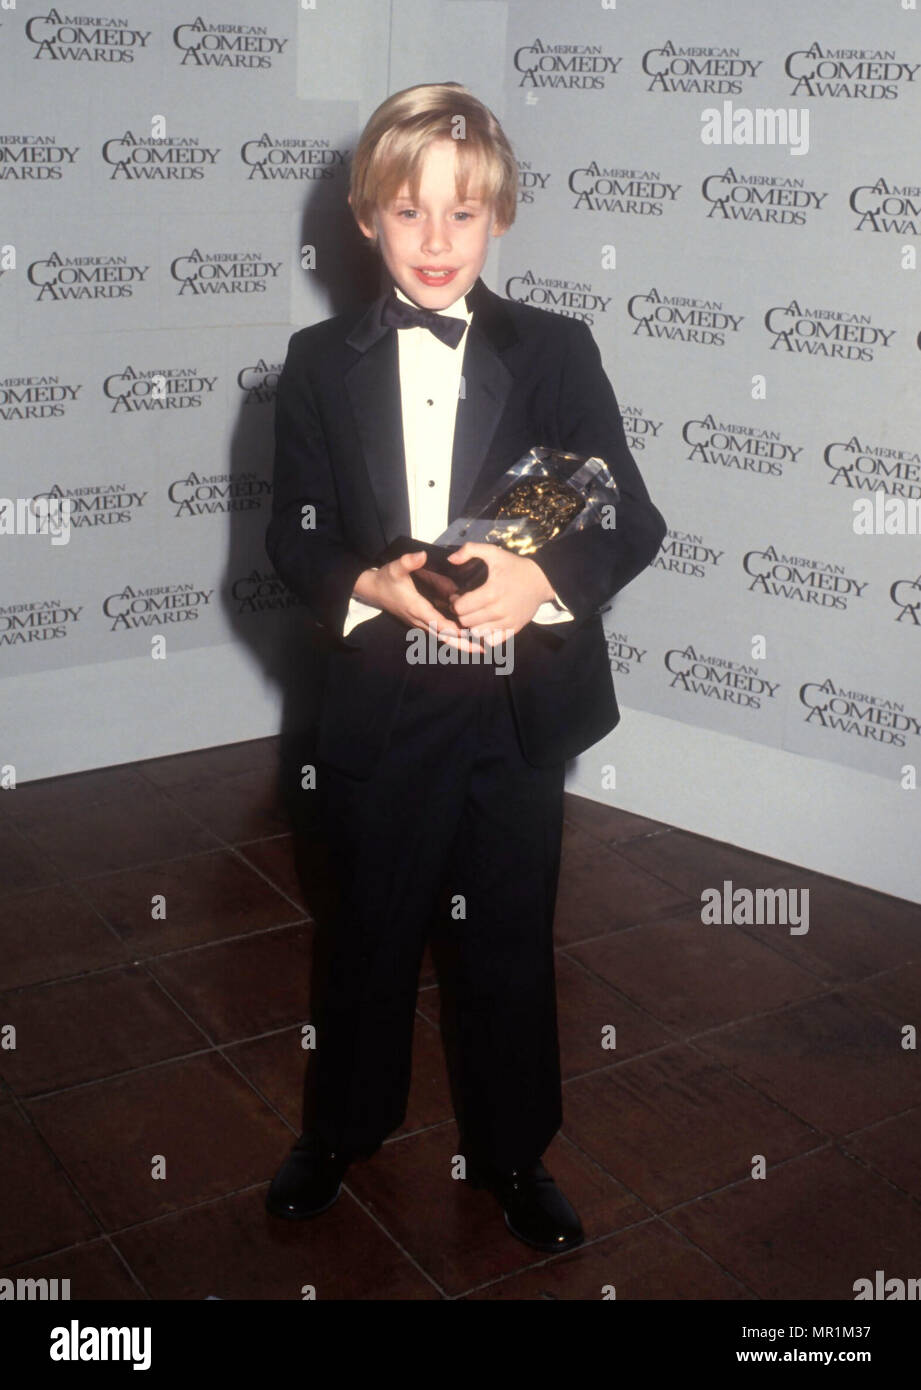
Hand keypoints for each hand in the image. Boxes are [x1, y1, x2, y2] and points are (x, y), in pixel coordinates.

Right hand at [359, 551, 484, 653]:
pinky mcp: (423, 622)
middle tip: (483, 649)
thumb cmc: (387, 579)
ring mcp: (422, 623)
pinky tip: (470, 637)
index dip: (453, 629)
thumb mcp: (396, 567)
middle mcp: (420, 620)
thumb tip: (422, 555)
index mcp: (417, 608)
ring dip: (461, 643)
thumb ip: (409, 561)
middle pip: (444, 636)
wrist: (374, 590)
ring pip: (443, 637)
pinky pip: (441, 632)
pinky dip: (455, 637)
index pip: (438, 622)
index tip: (471, 632)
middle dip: (462, 644)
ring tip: (482, 646)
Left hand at [445, 542, 553, 643]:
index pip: (460, 607)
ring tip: (474, 614)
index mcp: (491, 592)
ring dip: (471, 625)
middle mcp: (499, 610)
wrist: (541, 580)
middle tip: (465, 606)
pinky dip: (485, 635)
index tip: (458, 597)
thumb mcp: (493, 552)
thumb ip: (470, 550)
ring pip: (476, 633)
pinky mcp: (513, 629)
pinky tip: (485, 624)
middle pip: (466, 622)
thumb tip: (450, 559)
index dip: (454, 602)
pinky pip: (492, 640)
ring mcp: (507, 622)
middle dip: (461, 614)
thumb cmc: (514, 566)